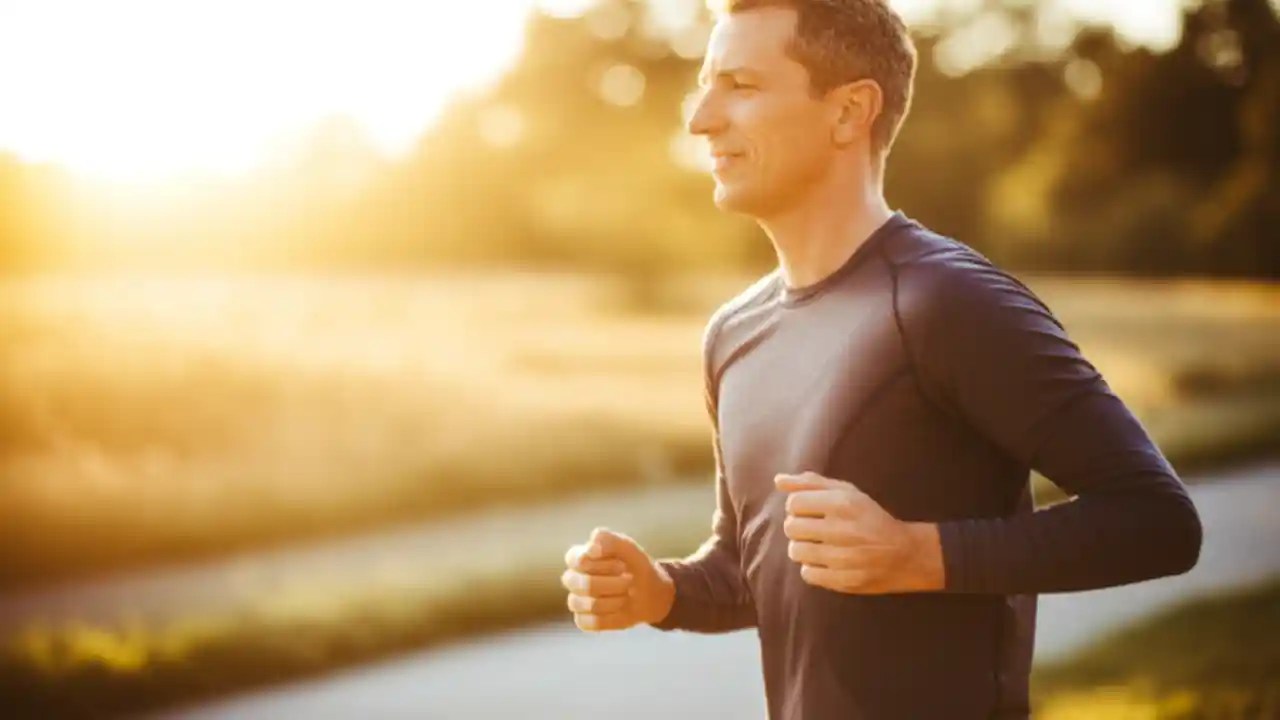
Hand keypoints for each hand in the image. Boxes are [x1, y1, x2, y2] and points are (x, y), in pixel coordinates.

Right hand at [561, 527, 675, 631]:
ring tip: (628, 594)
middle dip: (612, 583)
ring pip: (587, 605)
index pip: (576, 560)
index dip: (601, 564)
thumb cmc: (635, 566)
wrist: (651, 593)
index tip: (622, 564)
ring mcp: (577, 600)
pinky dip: (610, 616)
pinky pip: (590, 622)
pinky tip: (620, 609)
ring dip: (615, 600)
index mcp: (579, 557)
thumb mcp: (629, 548)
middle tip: (629, 580)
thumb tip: (592, 547)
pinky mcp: (583, 620)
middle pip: (581, 584)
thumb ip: (610, 540)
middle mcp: (574, 579)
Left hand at [775, 471, 944, 593]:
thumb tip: (778, 480)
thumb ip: (811, 483)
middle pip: (791, 527)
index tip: (810, 510)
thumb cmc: (871, 518)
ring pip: (795, 551)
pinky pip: (806, 573)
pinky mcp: (842, 581)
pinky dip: (812, 568)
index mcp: (843, 504)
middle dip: (799, 526)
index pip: (794, 503)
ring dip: (803, 547)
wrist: (905, 554)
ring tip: (820, 545)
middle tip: (814, 529)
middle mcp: (841, 530)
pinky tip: (826, 562)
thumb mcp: (848, 493)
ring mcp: (842, 558)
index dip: (798, 506)